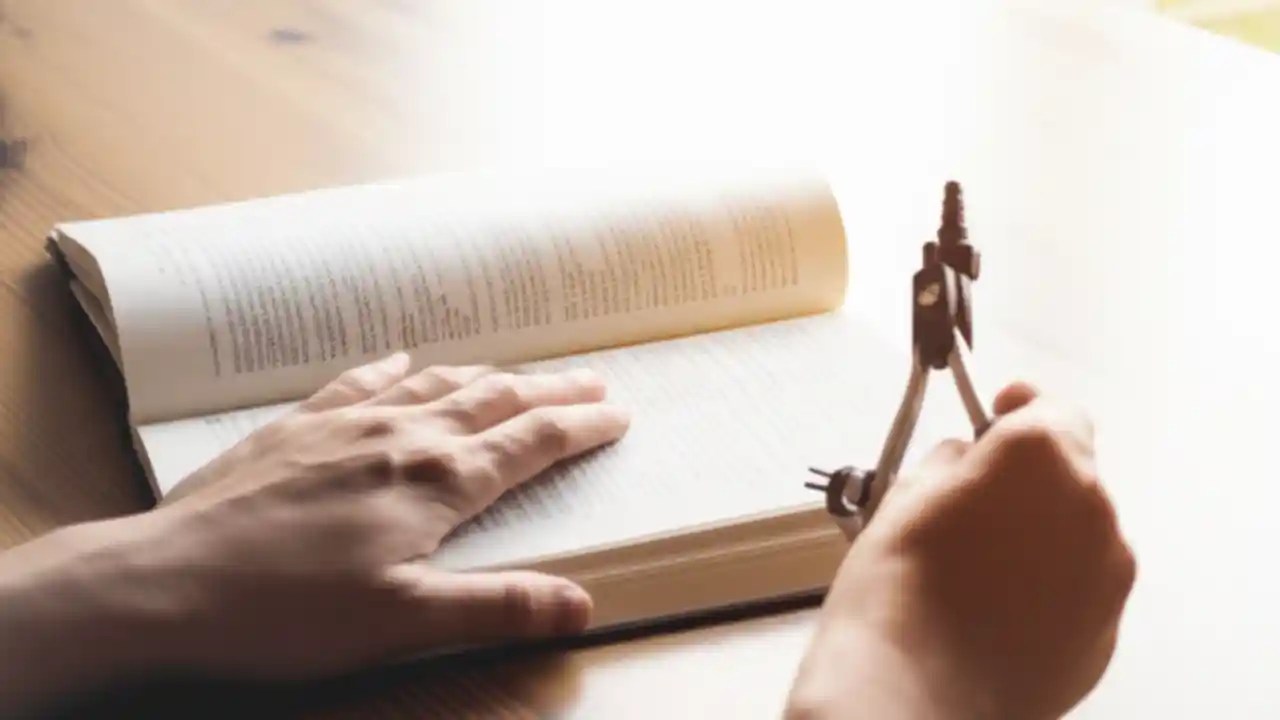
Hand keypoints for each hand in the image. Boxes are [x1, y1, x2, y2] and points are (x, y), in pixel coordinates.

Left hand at [0, 354, 628, 712]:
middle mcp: (400, 438)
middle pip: (494, 400)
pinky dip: (393, 368)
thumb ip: (496, 606)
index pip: (531, 443)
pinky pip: (360, 379)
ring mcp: (345, 424)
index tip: (618, 414)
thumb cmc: (286, 612)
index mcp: (437, 483)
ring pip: (436, 384)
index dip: (581, 426)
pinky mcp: (297, 427)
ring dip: (486, 375)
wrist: (168, 581)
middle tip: (592, 379)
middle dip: (550, 390)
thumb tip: (580, 604)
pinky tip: (402, 359)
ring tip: (516, 372)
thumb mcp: (404, 623)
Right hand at [786, 383, 1135, 719]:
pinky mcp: (1104, 633)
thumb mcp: (904, 494)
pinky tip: (991, 608)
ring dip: (1035, 537)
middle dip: (1022, 483)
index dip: (1023, 407)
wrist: (911, 693)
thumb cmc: (899, 592)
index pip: (1054, 408)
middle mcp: (1092, 509)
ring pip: (1075, 534)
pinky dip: (1044, 588)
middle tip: (963, 506)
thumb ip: (951, 463)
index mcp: (1043, 457)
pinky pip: (1077, 589)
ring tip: (972, 569)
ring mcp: (1106, 576)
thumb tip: (964, 464)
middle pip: (1066, 474)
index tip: (1000, 410)